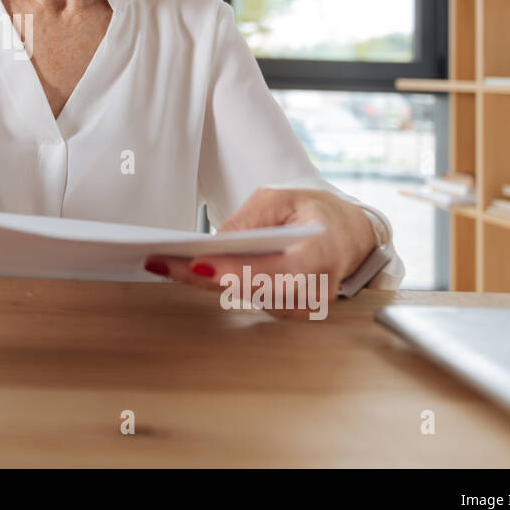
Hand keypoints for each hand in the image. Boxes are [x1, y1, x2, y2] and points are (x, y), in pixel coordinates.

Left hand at [143, 187, 377, 314]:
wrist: (345, 232)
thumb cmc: (312, 212)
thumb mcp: (281, 199)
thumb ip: (251, 220)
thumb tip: (216, 242)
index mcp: (322, 252)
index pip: (281, 271)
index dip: (240, 272)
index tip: (201, 263)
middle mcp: (317, 287)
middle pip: (257, 291)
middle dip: (207, 278)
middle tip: (164, 263)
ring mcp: (305, 305)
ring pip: (249, 299)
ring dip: (205, 284)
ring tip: (165, 264)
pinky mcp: (289, 310)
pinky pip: (249, 300)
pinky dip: (217, 286)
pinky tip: (186, 272)